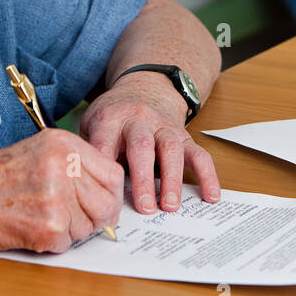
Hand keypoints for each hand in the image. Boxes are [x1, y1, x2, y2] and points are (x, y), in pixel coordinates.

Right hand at [0, 129, 123, 253]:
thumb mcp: (38, 152)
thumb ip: (75, 165)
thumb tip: (109, 191)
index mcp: (63, 143)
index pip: (112, 173)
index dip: (111, 194)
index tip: (103, 202)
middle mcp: (63, 166)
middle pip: (107, 203)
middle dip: (96, 217)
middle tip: (76, 219)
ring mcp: (57, 196)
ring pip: (90, 226)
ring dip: (71, 230)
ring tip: (41, 217)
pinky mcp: (49, 225)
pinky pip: (69, 242)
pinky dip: (53, 242)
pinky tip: (31, 227)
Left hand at [80, 72, 220, 214]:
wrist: (144, 88)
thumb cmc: (113, 117)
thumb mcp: (92, 125)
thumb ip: (89, 152)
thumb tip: (84, 192)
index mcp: (111, 118)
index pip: (105, 144)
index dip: (105, 171)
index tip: (105, 200)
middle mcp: (139, 120)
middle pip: (141, 146)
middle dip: (142, 179)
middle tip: (144, 208)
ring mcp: (164, 127)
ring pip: (171, 149)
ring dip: (172, 179)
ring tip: (170, 206)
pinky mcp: (184, 136)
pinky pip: (199, 154)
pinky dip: (208, 175)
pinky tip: (210, 196)